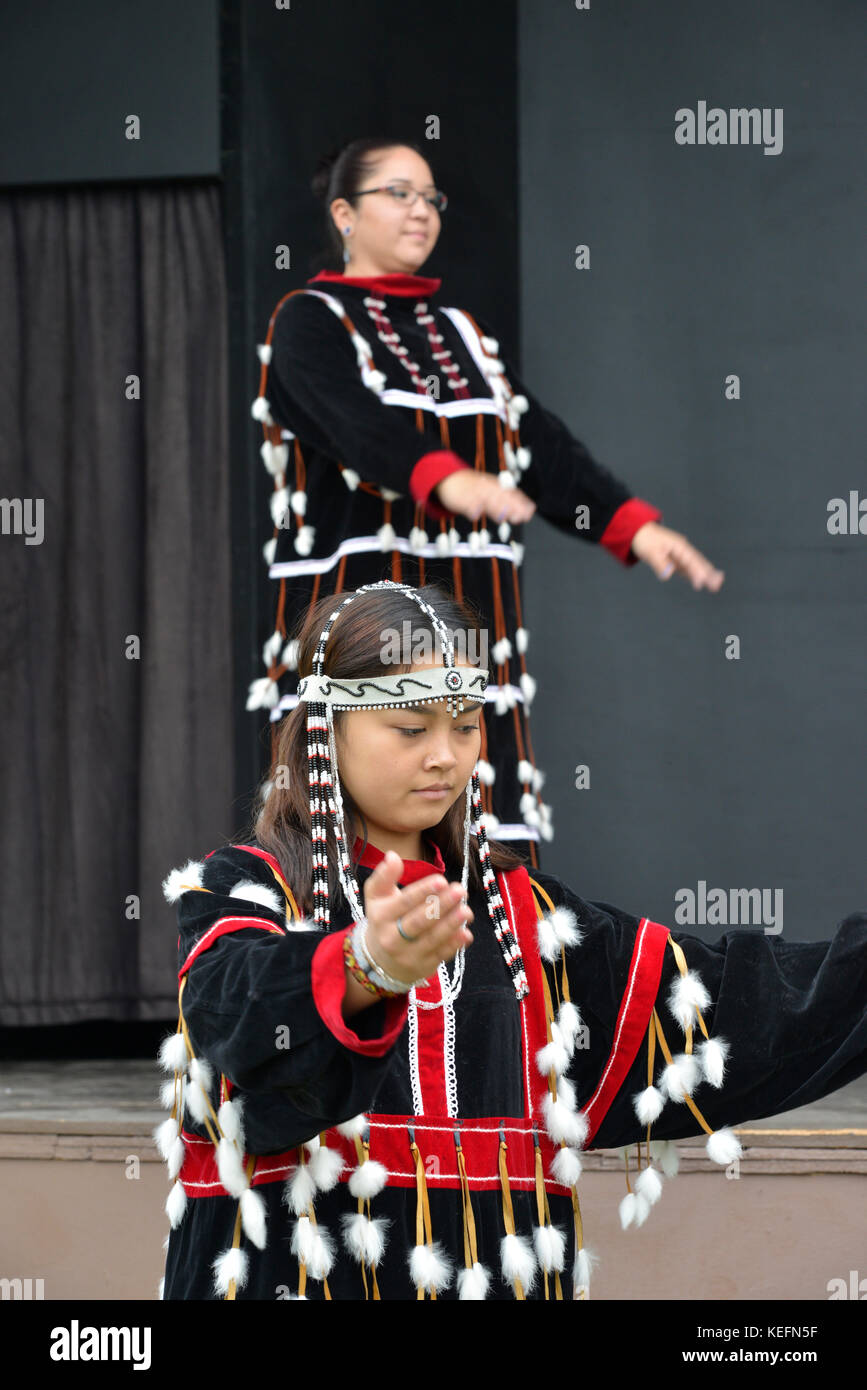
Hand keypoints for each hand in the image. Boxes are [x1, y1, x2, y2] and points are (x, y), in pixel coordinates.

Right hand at [361, 850, 473, 985]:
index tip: (441, 880)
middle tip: (460, 890)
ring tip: (466, 910)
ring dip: (451, 924)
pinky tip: (466, 932)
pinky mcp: (423, 967)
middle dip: (441, 906)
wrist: (379, 959)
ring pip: (432, 939)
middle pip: (419, 922)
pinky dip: (454, 945)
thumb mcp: (377, 896)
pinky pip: (441, 955)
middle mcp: (392, 938)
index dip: (422, 892)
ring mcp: (408, 956)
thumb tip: (392, 855)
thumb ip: (384, 875)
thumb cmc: (384, 919)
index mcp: (380, 916)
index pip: (403, 903)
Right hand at [433, 469, 535, 524]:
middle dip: (512, 506)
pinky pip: (466, 504)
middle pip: (502, 497)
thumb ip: (504, 502)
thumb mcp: (490, 490)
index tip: (531, 510)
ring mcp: (474, 492)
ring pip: (485, 500)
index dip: (522, 502)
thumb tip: (522, 513)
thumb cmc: (473, 487)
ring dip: (495, 508)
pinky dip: (471, 509)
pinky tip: (475, 515)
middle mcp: (487, 487)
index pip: (511, 492)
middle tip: (521, 517)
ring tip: (503, 518)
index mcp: (495, 485)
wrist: (448, 478)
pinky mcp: (461, 498)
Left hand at [630, 521, 724, 590]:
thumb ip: (660, 563)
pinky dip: (694, 575)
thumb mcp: (650, 552)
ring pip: (695, 566)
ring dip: (704, 575)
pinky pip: (687, 568)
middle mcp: (682, 550)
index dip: (697, 572)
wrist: (639, 532)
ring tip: (715, 585)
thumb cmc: (645, 540)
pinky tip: (700, 582)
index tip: (702, 582)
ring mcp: (680, 555)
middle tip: (718, 584)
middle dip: (708, 573)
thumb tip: (668, 574)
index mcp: (679, 546)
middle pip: (698, 562)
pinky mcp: (675, 560)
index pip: (691, 561)